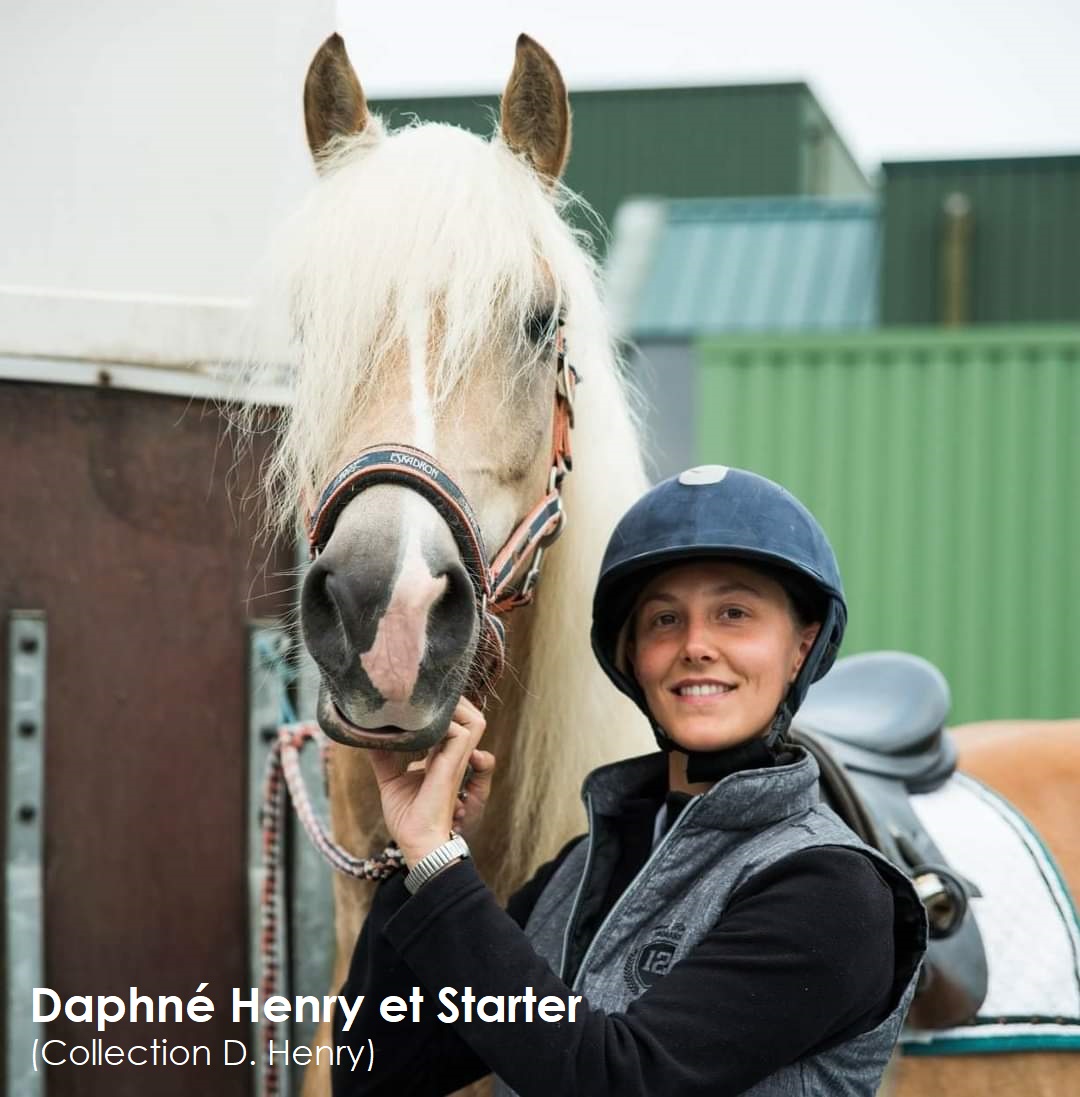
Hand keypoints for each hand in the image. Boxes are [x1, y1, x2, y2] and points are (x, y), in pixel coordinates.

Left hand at [367, 697, 492, 865]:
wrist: (416, 842)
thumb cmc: (408, 817)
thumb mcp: (390, 780)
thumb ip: (384, 757)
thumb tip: (367, 737)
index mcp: (442, 757)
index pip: (455, 723)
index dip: (446, 708)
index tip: (423, 697)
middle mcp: (453, 756)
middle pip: (472, 716)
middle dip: (458, 701)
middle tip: (431, 694)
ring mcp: (456, 761)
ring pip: (475, 721)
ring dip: (458, 708)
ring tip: (432, 703)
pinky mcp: (452, 767)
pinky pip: (462, 735)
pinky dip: (446, 723)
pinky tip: (422, 723)